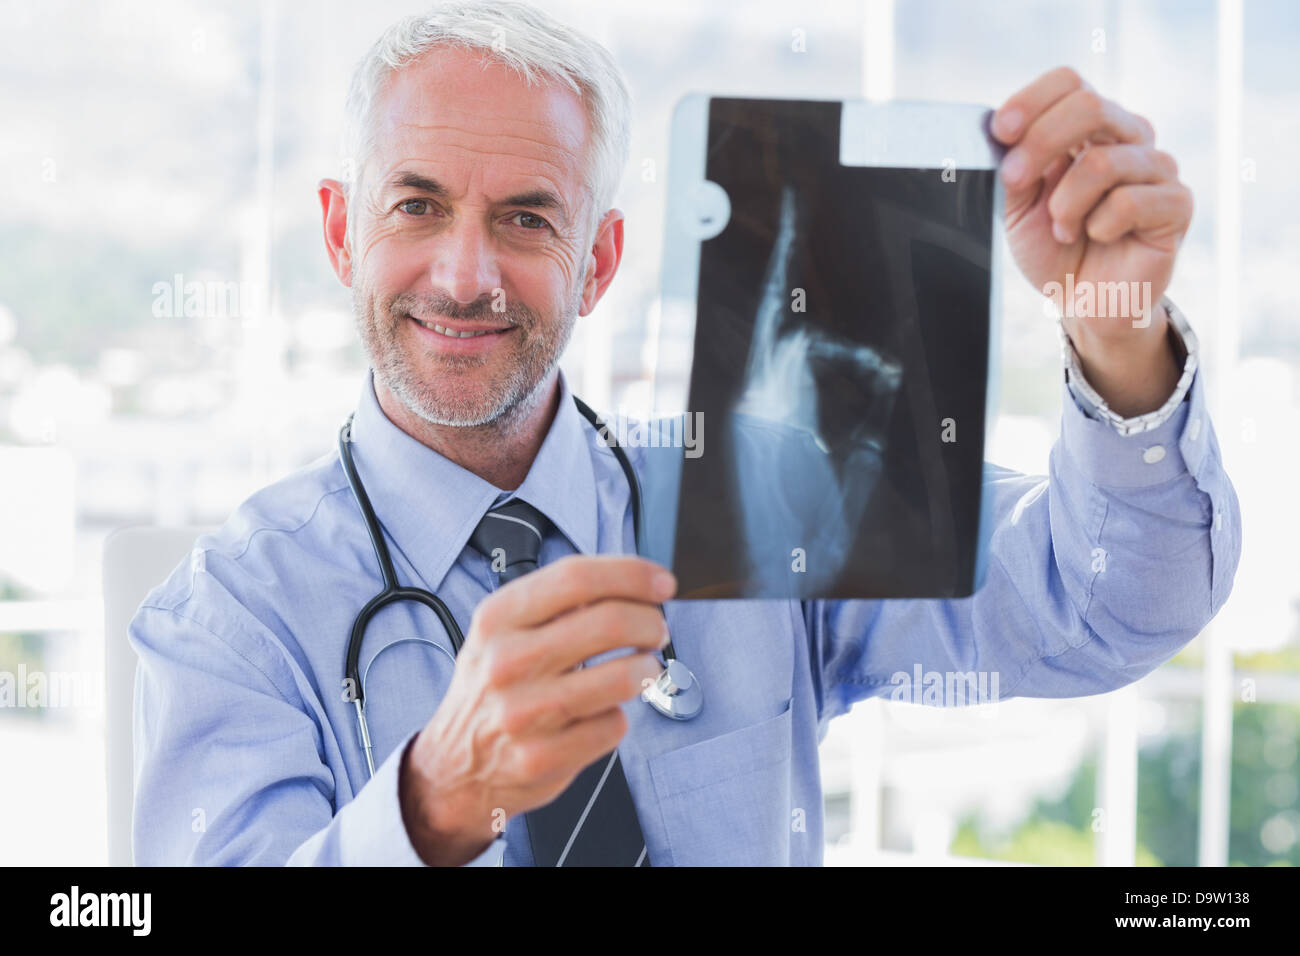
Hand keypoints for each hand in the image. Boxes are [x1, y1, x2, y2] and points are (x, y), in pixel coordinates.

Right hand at [398, 554, 673, 865]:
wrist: (456, 767)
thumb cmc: (492, 690)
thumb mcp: (502, 633)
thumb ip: (556, 604)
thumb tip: (630, 583)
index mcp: (497, 619)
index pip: (576, 577)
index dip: (631, 574)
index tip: (661, 583)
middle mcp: (506, 662)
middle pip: (609, 622)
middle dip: (651, 622)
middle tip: (657, 629)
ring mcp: (524, 712)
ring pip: (623, 676)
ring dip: (648, 669)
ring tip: (643, 670)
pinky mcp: (544, 757)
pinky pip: (614, 725)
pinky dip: (619, 716)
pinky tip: (600, 714)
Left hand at [992, 66, 1189, 416]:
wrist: (1083, 302)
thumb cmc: (1053, 248)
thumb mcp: (1017, 206)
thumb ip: (1013, 167)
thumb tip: (1000, 132)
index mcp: (1090, 127)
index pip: (1070, 82)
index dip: (1032, 100)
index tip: (999, 131)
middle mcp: (1129, 136)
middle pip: (1090, 105)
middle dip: (1040, 144)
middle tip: (1015, 181)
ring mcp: (1157, 167)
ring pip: (1102, 161)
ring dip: (1065, 204)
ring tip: (1063, 229)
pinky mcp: (1177, 203)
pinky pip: (1128, 201)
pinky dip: (1098, 226)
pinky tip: (1097, 238)